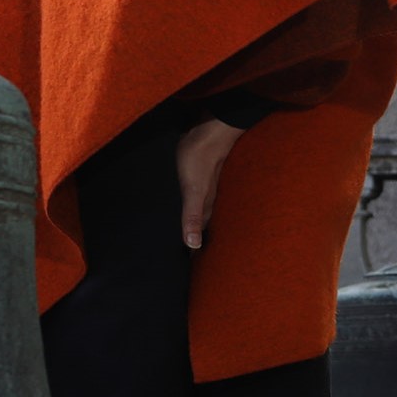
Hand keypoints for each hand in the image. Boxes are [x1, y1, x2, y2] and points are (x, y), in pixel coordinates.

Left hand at [175, 118, 243, 249]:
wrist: (211, 127)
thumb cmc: (200, 158)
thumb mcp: (193, 190)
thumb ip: (192, 216)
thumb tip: (193, 245)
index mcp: (206, 207)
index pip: (202, 235)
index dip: (196, 251)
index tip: (192, 269)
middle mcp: (208, 199)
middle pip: (202, 225)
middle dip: (196, 240)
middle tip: (188, 258)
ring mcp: (205, 186)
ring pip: (200, 211)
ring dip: (195, 223)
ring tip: (187, 237)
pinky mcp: (200, 174)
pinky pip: (195, 196)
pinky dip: (191, 205)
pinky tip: (186, 204)